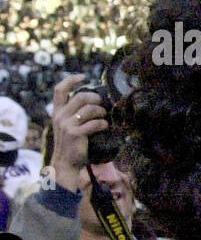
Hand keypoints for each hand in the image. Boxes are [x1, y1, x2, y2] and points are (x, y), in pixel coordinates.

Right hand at [50, 73, 106, 192]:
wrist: (66, 163)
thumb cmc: (72, 144)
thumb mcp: (68, 126)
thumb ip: (74, 114)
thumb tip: (94, 101)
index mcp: (57, 112)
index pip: (60, 90)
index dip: (71, 80)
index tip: (84, 76)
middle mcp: (60, 116)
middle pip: (80, 97)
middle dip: (95, 98)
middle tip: (102, 104)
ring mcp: (66, 125)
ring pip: (89, 109)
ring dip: (101, 112)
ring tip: (104, 117)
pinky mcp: (75, 134)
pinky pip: (94, 123)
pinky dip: (103, 124)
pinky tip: (105, 126)